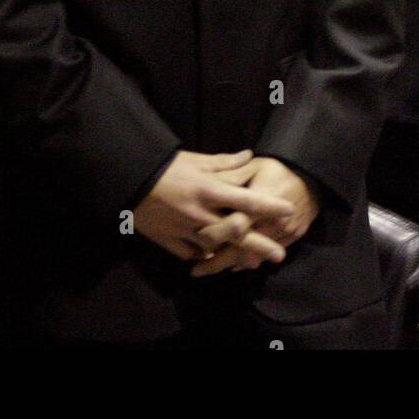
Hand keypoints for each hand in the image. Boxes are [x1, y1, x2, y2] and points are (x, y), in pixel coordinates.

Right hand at [132, 150, 292, 263]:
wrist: (130, 179)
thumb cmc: (166, 167)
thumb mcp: (196, 160)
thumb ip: (225, 163)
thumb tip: (250, 156)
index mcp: (208, 189)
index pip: (246, 199)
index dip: (269, 206)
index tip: (288, 211)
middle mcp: (200, 213)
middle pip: (235, 233)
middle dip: (259, 244)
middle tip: (280, 255)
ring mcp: (184, 229)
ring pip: (215, 249)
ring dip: (232, 255)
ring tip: (250, 261)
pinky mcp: (169, 241)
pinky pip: (191, 254)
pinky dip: (203, 256)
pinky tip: (214, 259)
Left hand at [190, 157, 319, 276]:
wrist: (313, 178)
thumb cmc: (279, 170)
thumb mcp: (255, 167)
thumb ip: (233, 176)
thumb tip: (209, 183)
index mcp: (259, 204)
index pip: (234, 227)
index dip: (215, 236)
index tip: (195, 243)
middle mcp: (271, 224)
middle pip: (240, 250)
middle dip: (216, 263)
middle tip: (195, 271)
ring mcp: (283, 234)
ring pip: (252, 258)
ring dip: (230, 264)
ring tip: (207, 270)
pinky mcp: (292, 239)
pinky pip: (267, 256)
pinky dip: (247, 261)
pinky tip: (231, 264)